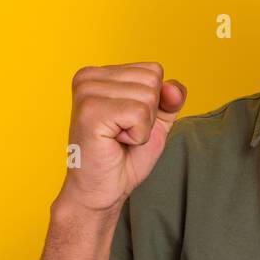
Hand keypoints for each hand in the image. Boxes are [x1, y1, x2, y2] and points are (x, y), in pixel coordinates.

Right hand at [57, 62, 186, 212]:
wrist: (102, 190)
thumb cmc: (124, 157)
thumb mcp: (156, 121)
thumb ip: (170, 99)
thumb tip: (173, 87)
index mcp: (99, 73)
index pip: (153, 70)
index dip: (154, 103)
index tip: (128, 122)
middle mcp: (88, 77)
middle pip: (152, 81)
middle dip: (148, 115)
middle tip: (123, 133)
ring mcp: (86, 92)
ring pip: (147, 97)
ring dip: (142, 127)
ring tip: (118, 138)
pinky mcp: (90, 111)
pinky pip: (139, 113)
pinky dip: (137, 135)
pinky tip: (115, 142)